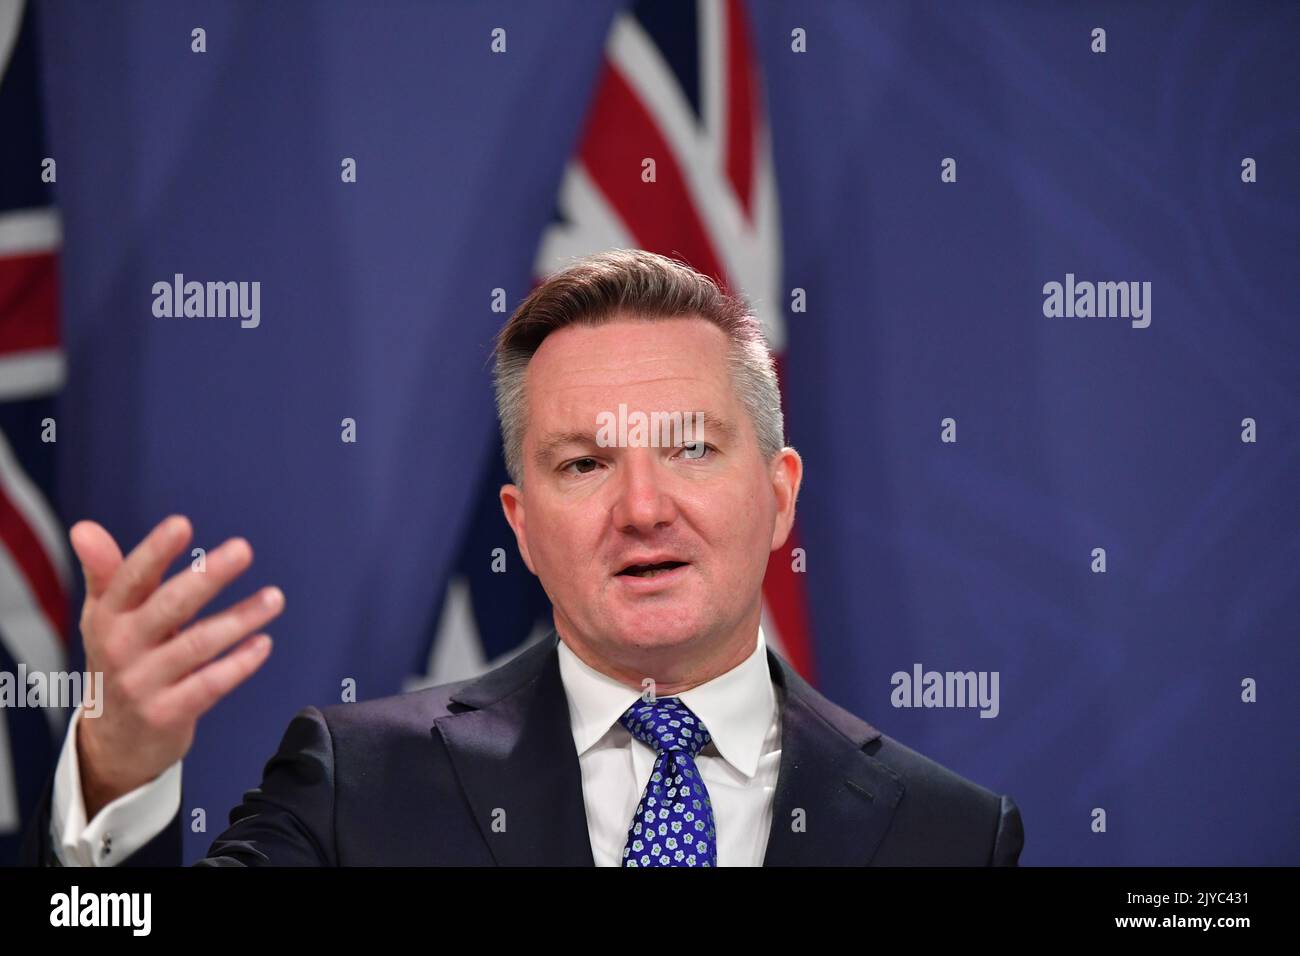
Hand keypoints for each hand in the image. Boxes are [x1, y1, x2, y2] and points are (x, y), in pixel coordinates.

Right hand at [70, 515, 282, 817]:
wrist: (113, 741)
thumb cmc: (118, 661)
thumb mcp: (105, 617)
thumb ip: (106, 571)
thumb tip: (84, 528)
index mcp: (107, 617)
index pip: (130, 579)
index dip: (154, 552)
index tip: (182, 524)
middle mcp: (121, 648)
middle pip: (169, 606)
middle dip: (206, 577)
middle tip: (243, 549)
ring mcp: (143, 683)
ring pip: (198, 644)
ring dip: (240, 618)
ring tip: (275, 597)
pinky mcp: (167, 714)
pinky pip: (210, 684)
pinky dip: (239, 663)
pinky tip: (263, 642)